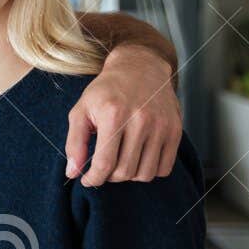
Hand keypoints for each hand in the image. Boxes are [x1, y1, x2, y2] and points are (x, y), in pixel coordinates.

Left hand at [66, 45, 181, 187]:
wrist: (140, 68)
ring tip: (120, 163)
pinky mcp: (175, 130)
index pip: (105, 163)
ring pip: (145, 174)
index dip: (93, 179)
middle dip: (109, 178)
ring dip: (129, 176)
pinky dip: (150, 171)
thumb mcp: (81, 111)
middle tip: (103, 169)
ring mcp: (161, 126)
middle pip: (125, 172)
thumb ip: (74, 143)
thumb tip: (73, 173)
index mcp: (114, 115)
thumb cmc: (106, 91)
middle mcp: (141, 120)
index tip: (87, 180)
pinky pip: (164, 167)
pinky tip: (138, 159)